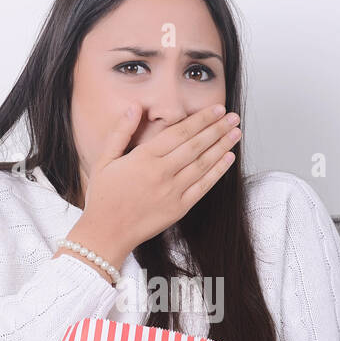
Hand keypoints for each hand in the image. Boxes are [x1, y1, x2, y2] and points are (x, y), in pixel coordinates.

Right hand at [69, 103, 241, 265]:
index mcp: (144, 158)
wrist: (106, 233)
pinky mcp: (179, 209)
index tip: (216, 109)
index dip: (201, 119)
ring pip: (203, 164)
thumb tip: (134, 107)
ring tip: (236, 133)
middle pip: (196, 145)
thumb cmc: (103, 196)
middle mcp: (161, 173)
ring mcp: (172, 192)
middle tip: (233, 117)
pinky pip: (203, 187)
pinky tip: (229, 158)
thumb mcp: (104, 160)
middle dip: (217, 128)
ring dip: (222, 146)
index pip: (179, 132)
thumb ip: (121, 132)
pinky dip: (217, 172)